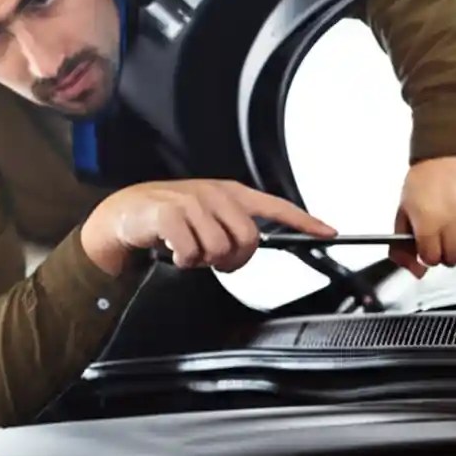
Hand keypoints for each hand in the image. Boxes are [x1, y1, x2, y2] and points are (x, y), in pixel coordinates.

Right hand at [82, 179, 336, 274]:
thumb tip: (250, 251)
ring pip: (220, 249)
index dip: (304, 221)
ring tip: (190, 251)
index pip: (276, 206)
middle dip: (234, 260)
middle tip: (215, 261)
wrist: (128, 212)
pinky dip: (184, 261)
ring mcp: (193, 202)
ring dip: (204, 261)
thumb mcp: (207, 217)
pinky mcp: (171, 214)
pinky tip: (174, 252)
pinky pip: (192, 252)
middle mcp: (216, 194)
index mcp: (231, 194)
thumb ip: (233, 229)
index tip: (327, 231)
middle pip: (248, 239)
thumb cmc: (170, 218)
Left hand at [389, 157, 455, 277]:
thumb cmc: (428, 176)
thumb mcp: (405, 208)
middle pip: (453, 259)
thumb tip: (416, 272)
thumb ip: (402, 244)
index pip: (431, 258)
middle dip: (447, 255)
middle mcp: (453, 218)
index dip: (429, 255)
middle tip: (446, 243)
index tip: (430, 248)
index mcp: (428, 218)